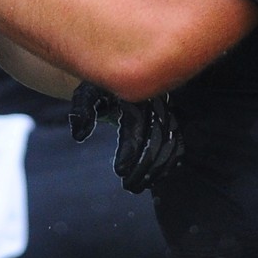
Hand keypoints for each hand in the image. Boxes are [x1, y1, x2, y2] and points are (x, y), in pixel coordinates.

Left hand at [68, 82, 182, 193]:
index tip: (119, 170)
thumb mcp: (89, 93)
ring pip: (169, 145)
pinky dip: (169, 163)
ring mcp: (167, 113)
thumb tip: (79, 135)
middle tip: (128, 185)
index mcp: (135, 97)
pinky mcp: (172, 122)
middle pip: (156, 141)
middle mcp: (155, 105)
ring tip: (139, 185)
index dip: (130, 151)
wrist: (123, 72)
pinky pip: (177, 144)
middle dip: (142, 167)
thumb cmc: (104, 87)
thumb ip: (82, 110)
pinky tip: (157, 177)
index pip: (137, 128)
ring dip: (156, 170)